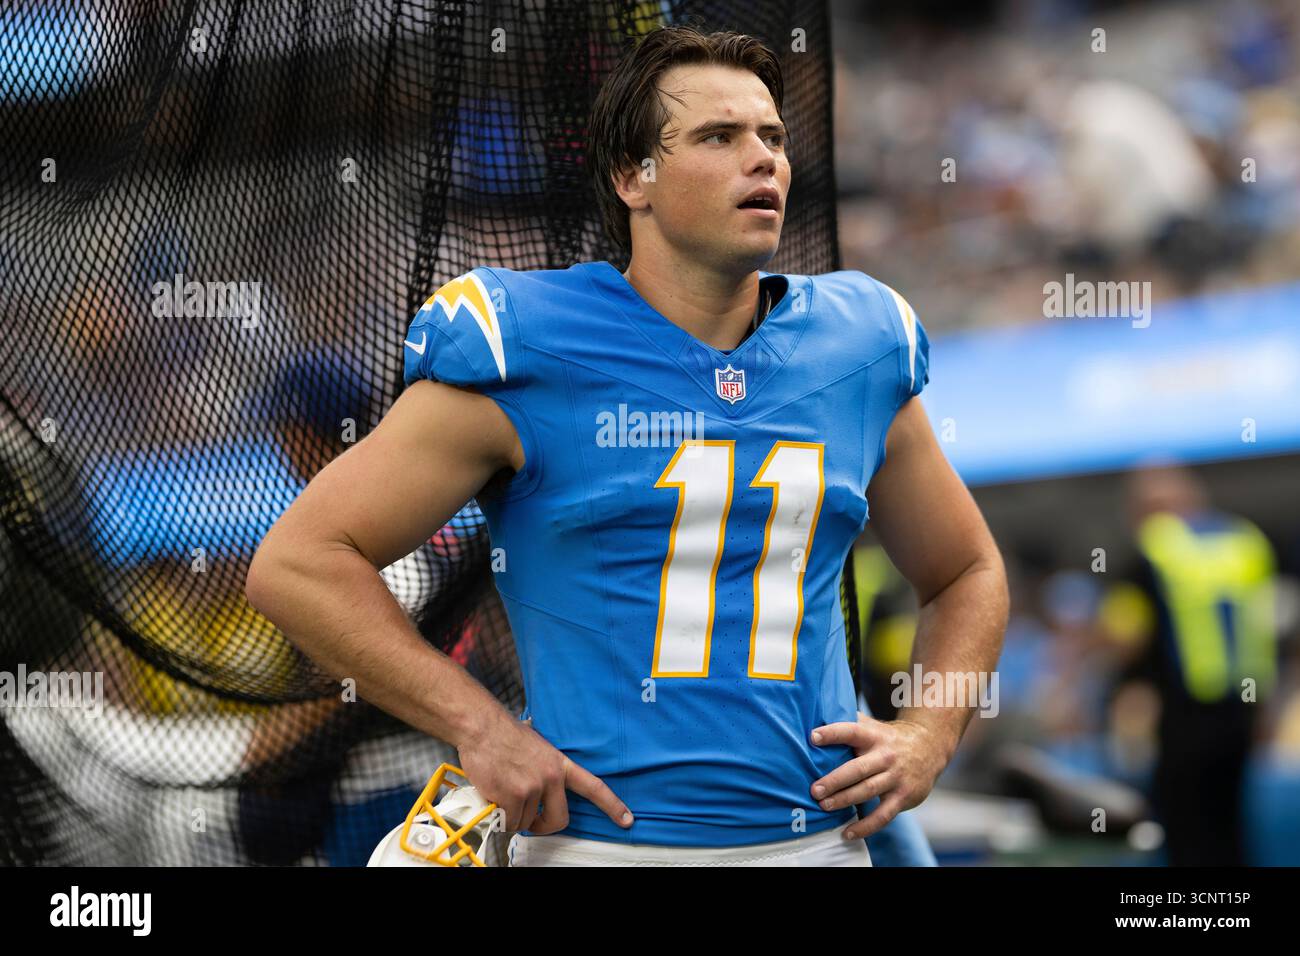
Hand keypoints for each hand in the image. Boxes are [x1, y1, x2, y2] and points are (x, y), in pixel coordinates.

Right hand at [457, 711, 633, 835]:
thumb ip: (546, 768)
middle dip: (544, 826)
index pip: (593, 787)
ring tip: (502, 794)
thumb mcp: (537, 747)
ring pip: (526, 822)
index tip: (627, 819)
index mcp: (560, 763)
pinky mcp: (512, 796)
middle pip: (560, 819)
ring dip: (513, 816)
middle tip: (531, 822)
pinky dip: (500, 816)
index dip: (612, 806)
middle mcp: (551, 777)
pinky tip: (494, 796)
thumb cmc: (504, 735)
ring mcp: (533, 787)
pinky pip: (509, 822)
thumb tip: (543, 787)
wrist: (482, 727)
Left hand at [810, 711, 947, 839]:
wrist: (930, 747)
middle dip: (835, 780)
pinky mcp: (903, 797)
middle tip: (814, 789)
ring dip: (845, 800)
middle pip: (858, 769)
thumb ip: (849, 723)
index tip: (812, 737)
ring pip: (868, 791)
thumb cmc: (889, 738)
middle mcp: (885, 756)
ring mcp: (896, 777)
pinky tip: (848, 833)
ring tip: (824, 806)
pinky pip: (883, 815)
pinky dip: (866, 826)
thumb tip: (816, 715)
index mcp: (874, 736)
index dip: (833, 734)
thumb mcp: (873, 726)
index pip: (851, 732)